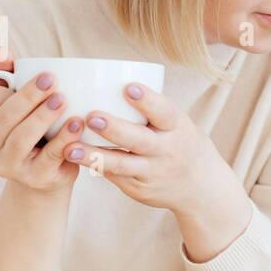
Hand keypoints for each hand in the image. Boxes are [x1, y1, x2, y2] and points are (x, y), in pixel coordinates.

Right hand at [0, 50, 84, 194]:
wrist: (46, 173)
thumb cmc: (28, 128)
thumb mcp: (13, 102)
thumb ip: (4, 74)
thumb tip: (0, 49)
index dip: (5, 87)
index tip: (34, 74)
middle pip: (5, 118)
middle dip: (28, 97)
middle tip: (51, 80)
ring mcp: (6, 166)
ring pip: (22, 137)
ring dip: (43, 116)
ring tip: (62, 99)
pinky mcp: (34, 177)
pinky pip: (49, 155)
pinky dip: (64, 138)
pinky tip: (77, 123)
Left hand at [68, 81, 229, 213]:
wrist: (201, 189)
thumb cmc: (182, 144)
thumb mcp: (178, 124)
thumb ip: (152, 109)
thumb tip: (112, 80)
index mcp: (177, 128)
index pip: (164, 112)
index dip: (147, 100)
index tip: (128, 87)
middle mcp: (167, 151)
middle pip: (139, 140)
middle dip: (114, 129)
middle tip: (91, 116)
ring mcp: (152, 173)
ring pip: (120, 164)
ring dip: (93, 155)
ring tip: (69, 148)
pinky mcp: (139, 189)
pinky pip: (114, 176)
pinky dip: (94, 165)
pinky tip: (74, 158)